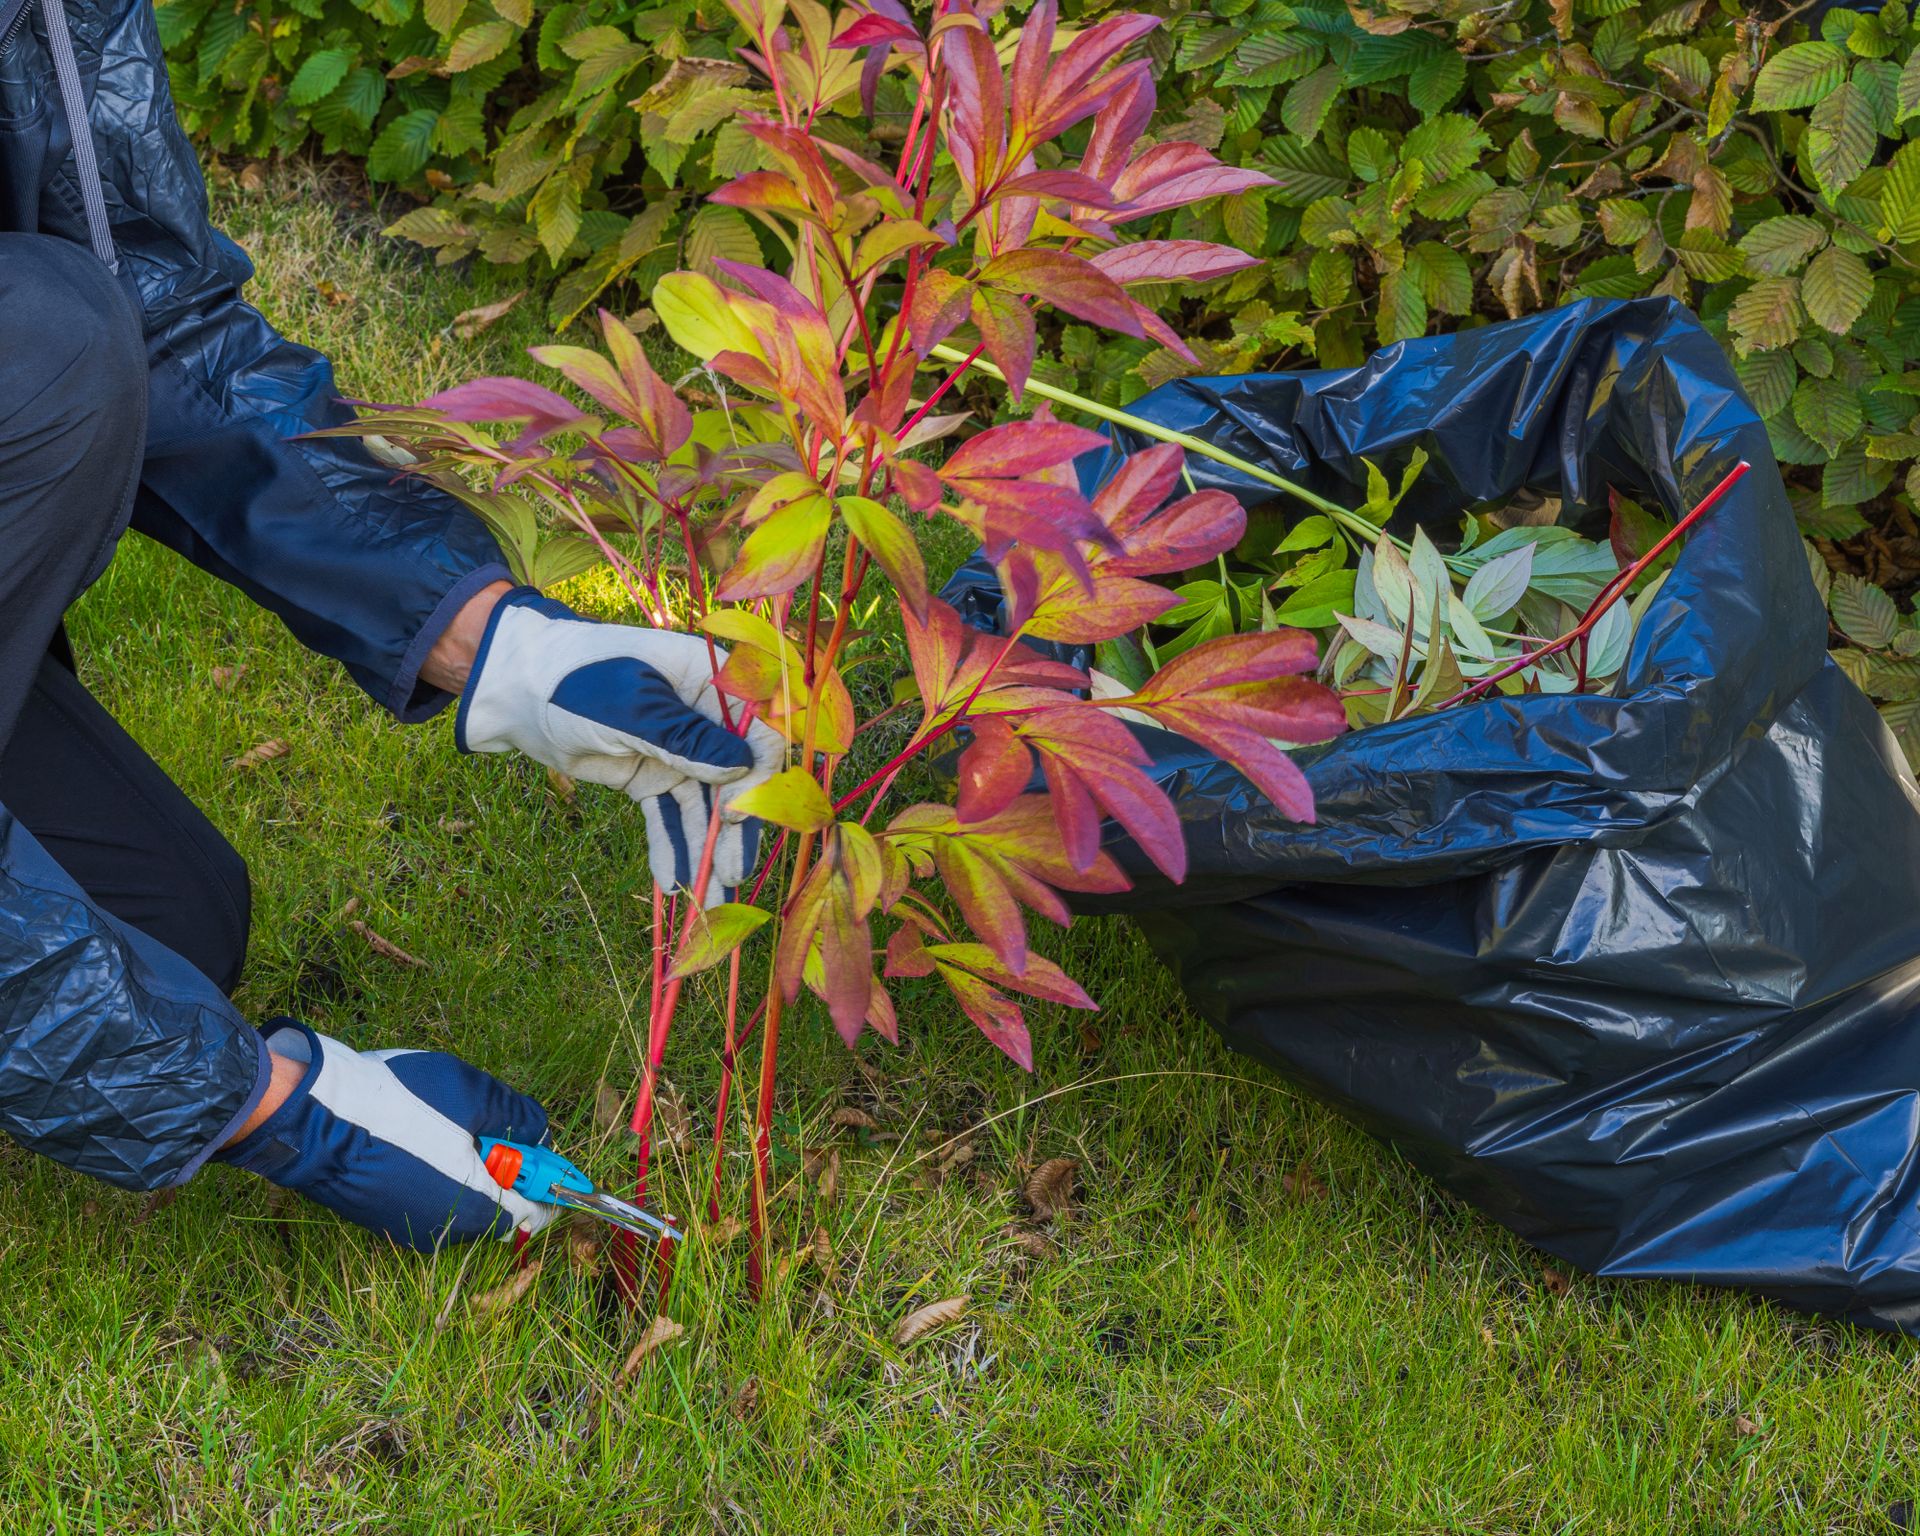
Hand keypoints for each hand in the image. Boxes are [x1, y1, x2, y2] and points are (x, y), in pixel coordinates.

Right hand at [217, 1021, 555, 1251]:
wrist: (316, 1119)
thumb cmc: (398, 1103)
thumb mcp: (472, 1094)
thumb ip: (517, 1115)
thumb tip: (540, 1130)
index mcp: (478, 1206)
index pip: (535, 1211)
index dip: (547, 1179)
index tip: (544, 1150)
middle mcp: (448, 1230)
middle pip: (500, 1208)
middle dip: (508, 1172)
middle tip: (494, 1129)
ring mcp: (414, 1229)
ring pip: (465, 1204)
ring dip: (474, 1172)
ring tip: (453, 1127)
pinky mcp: (387, 1220)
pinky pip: (433, 1203)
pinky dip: (443, 1177)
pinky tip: (425, 1140)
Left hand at [457, 588, 783, 904]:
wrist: (519, 691)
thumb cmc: (575, 681)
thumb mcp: (631, 708)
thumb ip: (685, 739)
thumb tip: (742, 771)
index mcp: (712, 682)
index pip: (757, 734)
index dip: (756, 778)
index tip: (736, 816)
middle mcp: (706, 719)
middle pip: (735, 781)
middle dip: (732, 831)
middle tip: (730, 876)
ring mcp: (680, 751)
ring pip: (704, 806)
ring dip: (705, 851)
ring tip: (708, 899)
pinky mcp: (652, 778)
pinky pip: (669, 816)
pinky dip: (671, 847)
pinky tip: (672, 882)